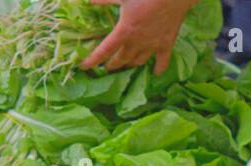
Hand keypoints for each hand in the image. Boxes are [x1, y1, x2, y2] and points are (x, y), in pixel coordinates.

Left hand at [80, 0, 198, 75]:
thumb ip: (104, 0)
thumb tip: (88, 1)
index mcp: (124, 31)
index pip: (104, 50)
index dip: (93, 60)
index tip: (84, 66)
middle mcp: (137, 42)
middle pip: (121, 59)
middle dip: (112, 65)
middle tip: (107, 67)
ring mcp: (152, 45)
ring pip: (138, 62)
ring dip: (130, 65)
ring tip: (125, 65)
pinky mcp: (166, 44)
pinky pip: (162, 62)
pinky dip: (158, 69)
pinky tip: (155, 73)